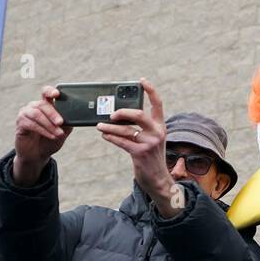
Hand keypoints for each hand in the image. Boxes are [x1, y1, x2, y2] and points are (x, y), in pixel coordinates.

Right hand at [13, 86, 72, 184]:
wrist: (38, 155)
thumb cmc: (50, 140)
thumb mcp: (63, 131)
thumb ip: (68, 122)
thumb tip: (74, 116)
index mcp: (45, 105)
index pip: (46, 92)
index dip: (50, 91)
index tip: (57, 93)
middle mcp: (34, 106)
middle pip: (42, 104)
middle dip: (53, 114)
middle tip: (61, 122)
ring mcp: (25, 114)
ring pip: (37, 114)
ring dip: (49, 124)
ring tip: (58, 133)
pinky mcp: (20, 123)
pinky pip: (31, 124)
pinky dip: (43, 130)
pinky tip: (51, 135)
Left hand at [96, 80, 178, 216]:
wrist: (157, 179)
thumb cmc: (151, 157)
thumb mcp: (152, 139)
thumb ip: (141, 127)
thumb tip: (120, 116)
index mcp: (160, 125)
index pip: (158, 103)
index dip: (150, 90)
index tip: (141, 81)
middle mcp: (157, 132)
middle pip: (138, 114)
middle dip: (122, 111)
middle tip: (111, 113)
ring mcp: (149, 143)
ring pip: (125, 130)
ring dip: (109, 127)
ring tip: (99, 125)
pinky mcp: (140, 153)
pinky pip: (122, 142)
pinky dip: (111, 137)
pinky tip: (104, 134)